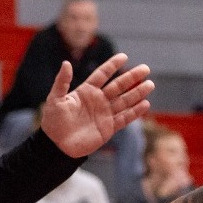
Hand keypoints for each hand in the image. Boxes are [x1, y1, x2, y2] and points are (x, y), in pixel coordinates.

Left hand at [38, 53, 154, 157]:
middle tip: (145, 68)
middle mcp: (98, 100)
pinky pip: (124, 118)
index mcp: (86, 91)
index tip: (124, 56)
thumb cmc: (53, 121)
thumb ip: (62, 82)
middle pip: (118, 86)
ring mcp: (104, 113)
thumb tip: (65, 63)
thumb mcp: (55, 99)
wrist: (56, 145)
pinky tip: (145, 104)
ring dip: (137, 93)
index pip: (102, 75)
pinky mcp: (108, 128)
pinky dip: (135, 112)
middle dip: (131, 77)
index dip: (112, 65)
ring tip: (150, 84)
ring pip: (124, 100)